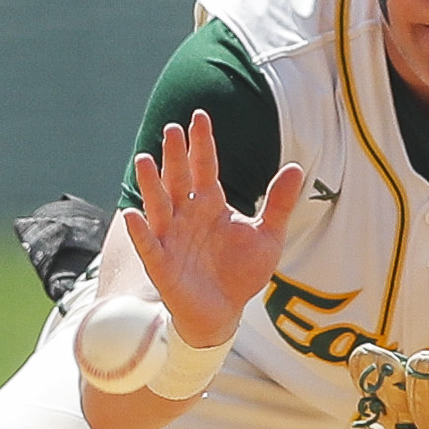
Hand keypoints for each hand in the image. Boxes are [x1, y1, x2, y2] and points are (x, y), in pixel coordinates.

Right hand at [122, 110, 304, 347]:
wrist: (224, 312)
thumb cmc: (241, 272)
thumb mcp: (268, 236)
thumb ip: (278, 203)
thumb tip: (295, 167)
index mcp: (211, 204)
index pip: (205, 167)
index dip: (202, 143)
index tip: (199, 116)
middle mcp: (187, 215)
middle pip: (179, 179)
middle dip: (175, 156)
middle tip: (171, 129)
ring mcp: (171, 238)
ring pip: (158, 205)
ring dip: (151, 184)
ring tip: (144, 159)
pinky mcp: (162, 264)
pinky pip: (149, 244)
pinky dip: (140, 230)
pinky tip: (133, 213)